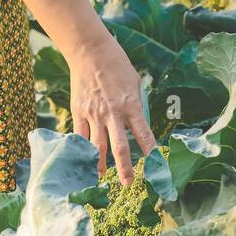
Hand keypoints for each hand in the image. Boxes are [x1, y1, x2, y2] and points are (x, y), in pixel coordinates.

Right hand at [68, 35, 155, 183]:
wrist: (90, 52)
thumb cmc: (117, 65)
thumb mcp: (135, 83)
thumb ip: (137, 106)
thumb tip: (138, 124)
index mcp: (131, 106)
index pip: (144, 134)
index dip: (150, 152)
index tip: (156, 166)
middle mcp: (113, 113)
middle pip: (120, 147)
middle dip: (125, 167)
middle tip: (128, 183)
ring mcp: (94, 114)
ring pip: (98, 145)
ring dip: (100, 164)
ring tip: (101, 178)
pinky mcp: (79, 112)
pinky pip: (81, 135)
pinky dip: (82, 149)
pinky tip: (83, 160)